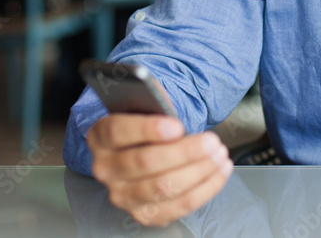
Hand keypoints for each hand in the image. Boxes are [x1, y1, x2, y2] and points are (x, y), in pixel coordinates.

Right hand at [87, 114, 232, 225]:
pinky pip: (178, 206)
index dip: (149, 130)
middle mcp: (106, 169)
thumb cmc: (145, 127)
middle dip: (184, 152)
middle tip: (211, 142)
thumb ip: (153, 106)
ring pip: (163, 187)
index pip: (118, 132)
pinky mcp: (144, 214)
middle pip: (145, 162)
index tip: (177, 127)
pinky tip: (218, 171)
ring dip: (198, 171)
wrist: (141, 150)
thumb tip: (169, 109)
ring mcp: (123, 195)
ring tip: (218, 155)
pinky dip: (204, 189)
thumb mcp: (143, 108)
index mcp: (101, 137)